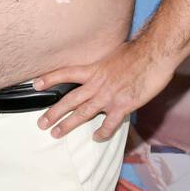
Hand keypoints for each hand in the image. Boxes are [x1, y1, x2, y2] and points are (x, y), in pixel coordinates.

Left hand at [33, 41, 173, 140]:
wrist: (154, 54)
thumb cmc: (136, 52)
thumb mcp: (111, 54)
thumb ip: (102, 65)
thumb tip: (99, 67)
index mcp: (93, 70)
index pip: (65, 73)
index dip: (49, 79)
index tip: (35, 85)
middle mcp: (97, 84)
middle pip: (69, 100)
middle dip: (53, 113)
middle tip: (41, 123)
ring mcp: (109, 96)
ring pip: (83, 113)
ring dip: (68, 125)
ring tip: (56, 133)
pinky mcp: (123, 106)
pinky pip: (109, 123)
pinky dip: (102, 132)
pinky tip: (96, 138)